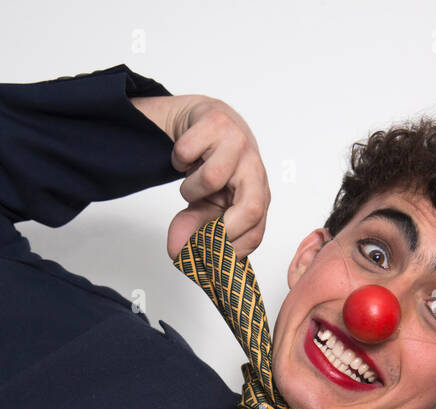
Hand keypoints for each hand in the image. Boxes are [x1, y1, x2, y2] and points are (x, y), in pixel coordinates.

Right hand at [130, 93, 269, 260]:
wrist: (202, 121)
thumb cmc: (211, 164)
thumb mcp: (205, 204)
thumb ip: (195, 229)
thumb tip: (178, 252)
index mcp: (257, 194)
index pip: (256, 232)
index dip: (230, 251)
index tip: (206, 260)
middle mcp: (255, 169)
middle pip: (252, 209)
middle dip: (220, 230)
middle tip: (195, 235)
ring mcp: (239, 143)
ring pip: (211, 178)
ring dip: (189, 187)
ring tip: (190, 180)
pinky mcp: (217, 121)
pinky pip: (187, 151)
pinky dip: (178, 158)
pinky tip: (186, 156)